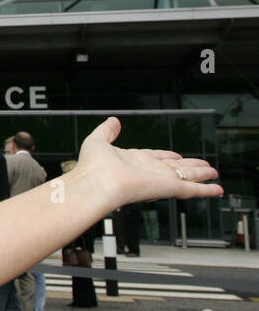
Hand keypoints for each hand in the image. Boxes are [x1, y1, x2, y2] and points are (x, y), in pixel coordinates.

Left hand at [77, 117, 221, 208]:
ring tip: (214, 173)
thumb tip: (113, 120)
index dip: (168, 156)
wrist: (97, 182)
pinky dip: (206, 190)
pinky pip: (192, 189)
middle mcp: (149, 171)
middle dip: (190, 166)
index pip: (156, 157)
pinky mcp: (168, 188)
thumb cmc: (93, 165)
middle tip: (203, 166)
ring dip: (201, 174)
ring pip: (187, 176)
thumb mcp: (99, 140)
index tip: (177, 155)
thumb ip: (107, 130)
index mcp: (134, 160)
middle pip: (175, 167)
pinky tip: (217, 189)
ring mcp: (160, 180)